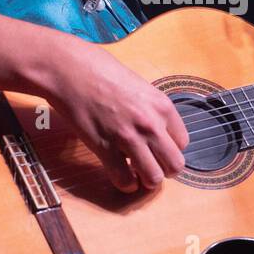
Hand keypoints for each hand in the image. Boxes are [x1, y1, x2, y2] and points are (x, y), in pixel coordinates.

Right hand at [43, 43, 187, 193]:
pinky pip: (124, 180)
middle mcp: (151, 124)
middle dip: (164, 169)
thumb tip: (157, 129)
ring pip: (153, 178)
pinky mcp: (105, 149)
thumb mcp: (139, 86)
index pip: (183, 142)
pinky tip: (122, 176)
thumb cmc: (102, 71)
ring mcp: (128, 138)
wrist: (70, 70)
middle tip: (151, 164)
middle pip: (175, 165)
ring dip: (146, 179)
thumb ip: (151, 109)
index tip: (157, 148)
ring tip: (137, 173)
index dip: (170, 148)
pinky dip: (125, 184)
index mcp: (162, 106)